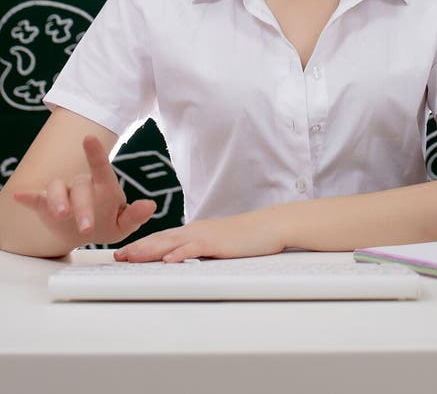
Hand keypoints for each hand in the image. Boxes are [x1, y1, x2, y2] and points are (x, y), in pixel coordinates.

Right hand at [13, 135, 155, 244]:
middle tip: (87, 227)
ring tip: (60, 214)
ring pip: (56, 189)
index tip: (89, 139)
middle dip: (83, 208)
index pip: (100, 166)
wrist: (86, 229)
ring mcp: (63, 193)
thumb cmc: (108, 221)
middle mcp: (81, 184)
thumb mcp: (123, 224)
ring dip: (57, 201)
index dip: (95, 152)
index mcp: (103, 186)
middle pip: (80, 188)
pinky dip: (28, 197)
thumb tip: (150, 206)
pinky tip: (20, 196)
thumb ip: (135, 215)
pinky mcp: (45, 204)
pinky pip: (36, 198)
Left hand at [114, 207, 285, 262]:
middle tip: (117, 256)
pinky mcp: (217, 242)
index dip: (142, 245)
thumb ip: (200, 250)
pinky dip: (180, 254)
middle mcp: (194, 231)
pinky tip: (168, 260)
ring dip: (150, 250)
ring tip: (131, 257)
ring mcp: (204, 235)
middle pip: (160, 239)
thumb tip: (185, 261)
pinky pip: (194, 248)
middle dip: (138, 247)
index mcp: (194, 232)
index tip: (125, 252)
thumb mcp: (217, 244)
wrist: (268, 226)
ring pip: (171, 242)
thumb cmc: (245, 237)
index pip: (162, 238)